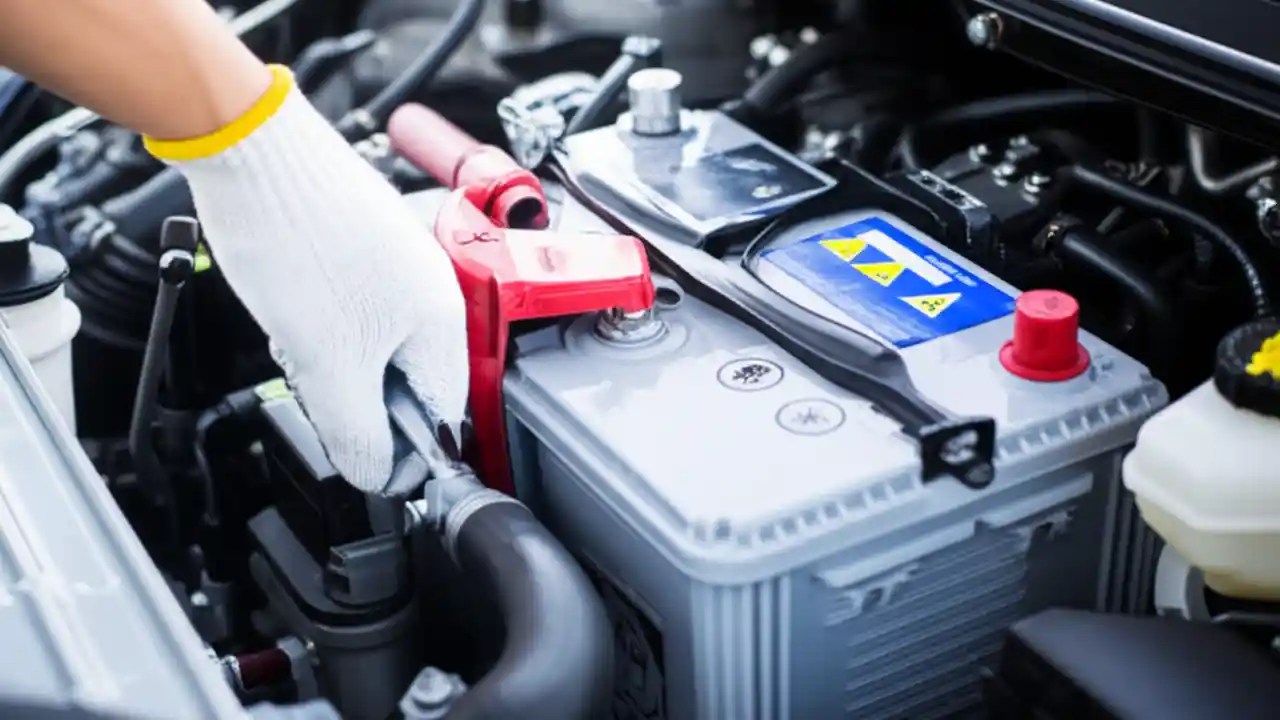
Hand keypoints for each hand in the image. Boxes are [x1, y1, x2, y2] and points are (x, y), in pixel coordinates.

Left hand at [158, 69, 467, 493]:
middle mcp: (435, 292)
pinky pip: (360, 314)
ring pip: (381, 350)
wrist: (255, 152)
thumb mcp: (326, 362)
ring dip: (341, 365)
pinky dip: (328, 329)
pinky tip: (297, 314)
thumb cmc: (296, 238)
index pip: (444, 419)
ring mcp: (404, 266)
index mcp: (442, 323)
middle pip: (413, 384)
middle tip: (318, 391)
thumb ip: (359, 432)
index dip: (405, 455)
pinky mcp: (369, 249)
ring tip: (300, 343)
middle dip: (363, 402)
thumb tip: (379, 478)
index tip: (366, 467)